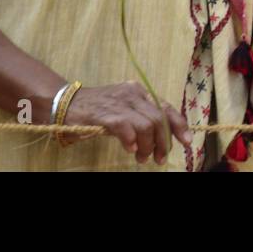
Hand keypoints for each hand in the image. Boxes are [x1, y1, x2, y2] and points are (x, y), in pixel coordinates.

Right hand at [63, 81, 189, 163]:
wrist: (65, 103)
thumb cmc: (96, 110)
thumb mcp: (123, 110)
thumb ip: (141, 118)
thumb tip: (159, 138)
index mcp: (139, 92)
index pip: (166, 107)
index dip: (179, 125)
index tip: (187, 141)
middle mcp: (133, 94)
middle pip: (159, 118)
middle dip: (164, 142)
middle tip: (159, 158)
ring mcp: (119, 103)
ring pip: (147, 125)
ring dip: (148, 146)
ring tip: (142, 158)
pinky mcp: (105, 114)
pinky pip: (126, 127)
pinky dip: (131, 140)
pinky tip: (130, 149)